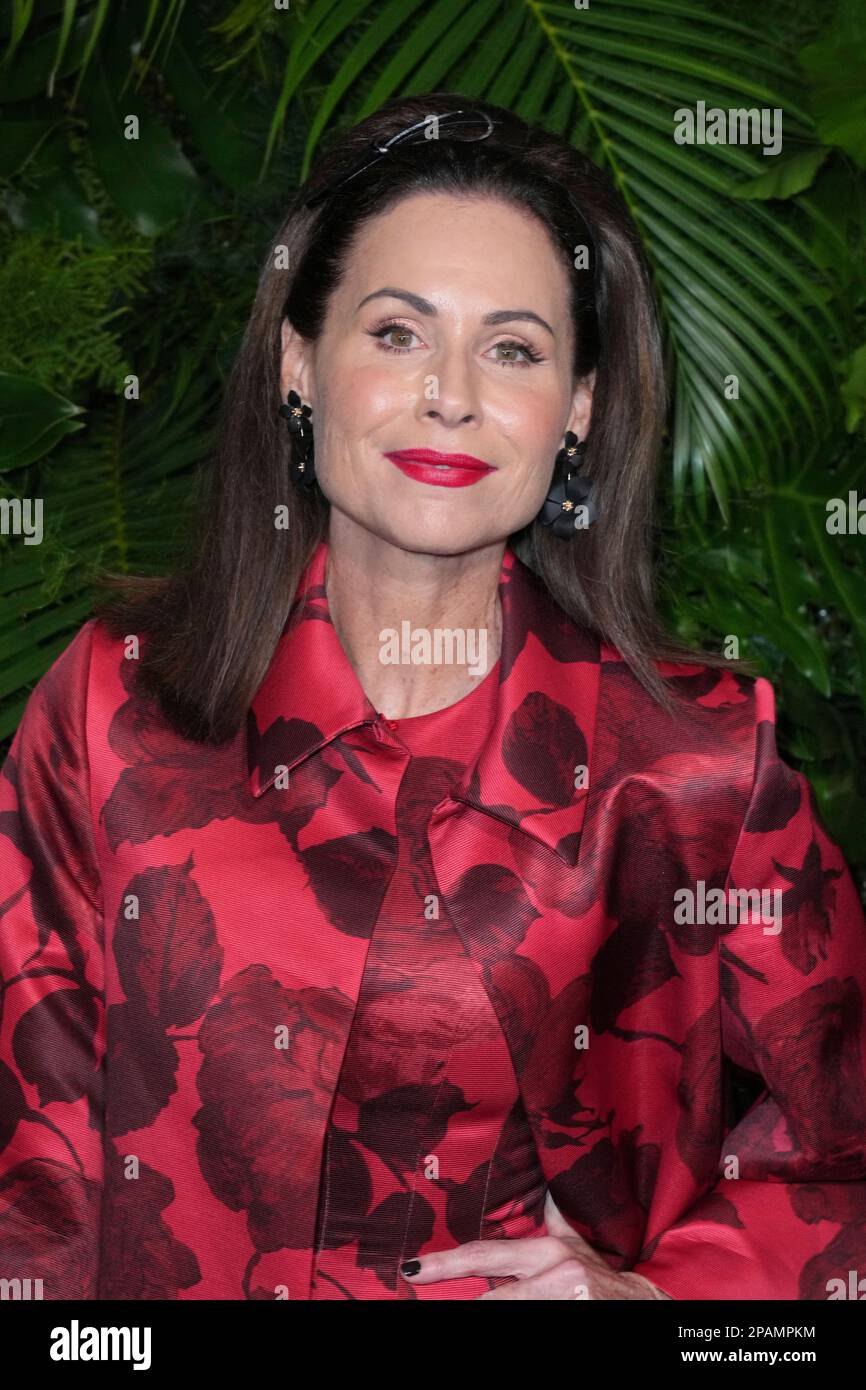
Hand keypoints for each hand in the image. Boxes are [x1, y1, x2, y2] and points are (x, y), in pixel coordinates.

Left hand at [399, 1190, 672, 1299]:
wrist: (645, 1307)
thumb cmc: (604, 1278)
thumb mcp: (579, 1245)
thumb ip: (556, 1220)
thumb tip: (546, 1186)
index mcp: (548, 1250)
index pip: (486, 1255)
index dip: (447, 1262)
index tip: (411, 1268)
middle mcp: (556, 1272)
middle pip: (493, 1298)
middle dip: (459, 1300)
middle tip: (421, 1285)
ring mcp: (566, 1297)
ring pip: (508, 1310)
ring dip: (489, 1312)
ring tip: (461, 1308)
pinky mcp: (573, 1316)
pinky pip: (531, 1324)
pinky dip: (516, 1322)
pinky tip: (510, 1316)